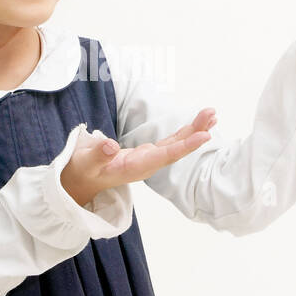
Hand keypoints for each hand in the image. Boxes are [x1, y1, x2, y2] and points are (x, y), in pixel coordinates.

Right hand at [60, 107, 217, 208]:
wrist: (83, 181)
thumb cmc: (84, 171)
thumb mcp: (85, 163)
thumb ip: (97, 155)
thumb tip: (109, 145)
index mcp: (135, 168)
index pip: (165, 156)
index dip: (185, 146)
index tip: (204, 136)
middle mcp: (147, 164)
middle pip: (176, 149)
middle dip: (196, 132)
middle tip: (212, 115)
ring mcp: (149, 159)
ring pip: (176, 144)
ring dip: (194, 130)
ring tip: (212, 115)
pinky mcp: (148, 153)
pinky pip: (171, 143)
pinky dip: (185, 132)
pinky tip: (198, 125)